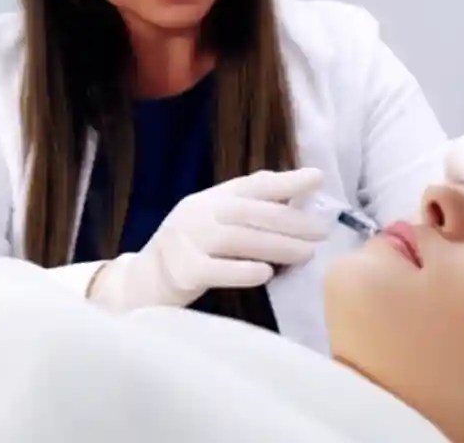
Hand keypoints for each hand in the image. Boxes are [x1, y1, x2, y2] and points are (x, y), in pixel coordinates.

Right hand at [87, 168, 328, 311]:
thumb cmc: (189, 253)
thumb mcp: (214, 225)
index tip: (317, 179)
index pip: (251, 185)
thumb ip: (248, 213)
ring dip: (276, 245)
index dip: (285, 181)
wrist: (141, 284)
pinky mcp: (181, 271)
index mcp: (209, 199)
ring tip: (307, 253)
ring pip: (236, 239)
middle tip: (322, 230)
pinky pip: (215, 270)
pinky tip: (267, 273)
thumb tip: (297, 202)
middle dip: (289, 219)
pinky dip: (243, 270)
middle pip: (248, 211)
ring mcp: (185, 241)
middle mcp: (196, 213)